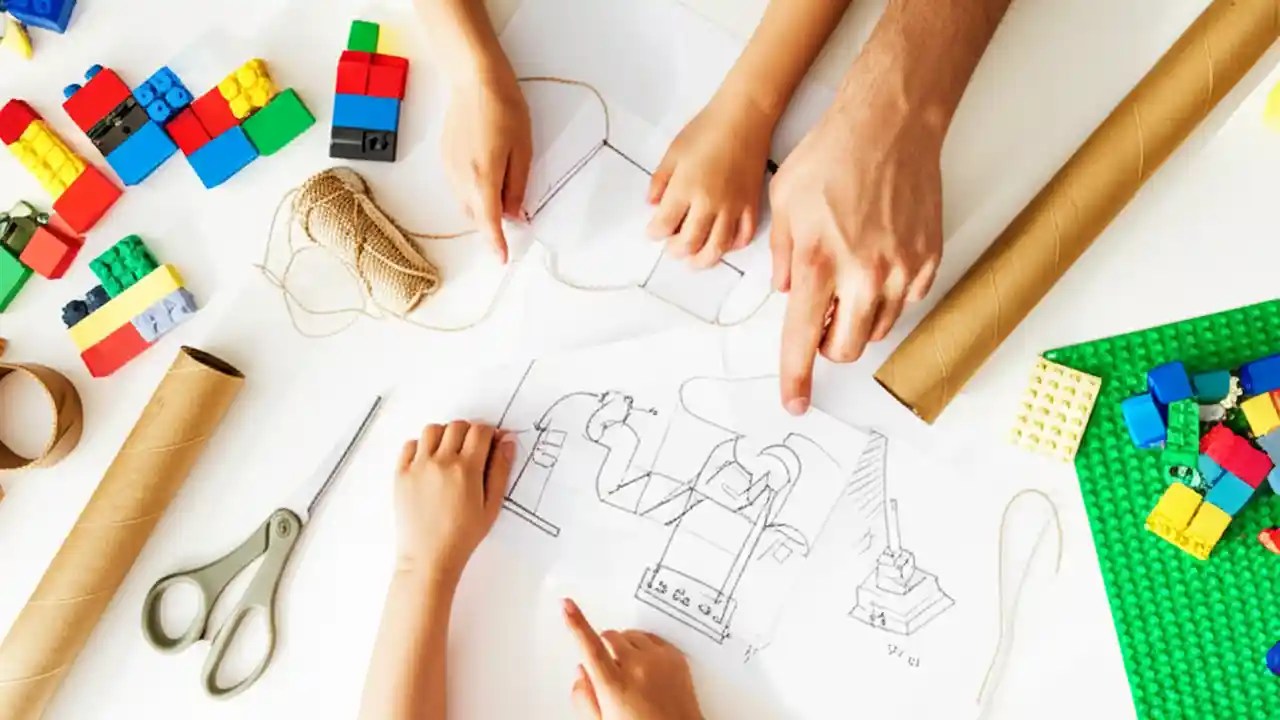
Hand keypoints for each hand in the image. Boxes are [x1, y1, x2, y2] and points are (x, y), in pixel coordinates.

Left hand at [394, 421, 514, 580]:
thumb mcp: (492, 505)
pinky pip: (410, 445)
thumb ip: (501, 469)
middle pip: (457, 426)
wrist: (429, 558)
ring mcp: (418, 466)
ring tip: (449, 452)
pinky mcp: (401, 474)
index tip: (491, 442)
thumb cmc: (463, 536)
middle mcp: (441, 462)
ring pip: (432, 430)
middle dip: (469, 432)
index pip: (480, 431)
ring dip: (445, 435)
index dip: (490, 433)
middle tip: (472, 448)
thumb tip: (507, 441)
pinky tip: (429, 461)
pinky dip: (421, 446)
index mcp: (467, 469)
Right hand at [441, 69, 531, 263]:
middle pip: (475, 216)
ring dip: (482, 207)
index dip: (496, 243)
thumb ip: (517, 186)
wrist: (475, 80)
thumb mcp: (523, 150)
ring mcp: (449, 169)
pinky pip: (458, 187)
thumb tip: (515, 212)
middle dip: (492, 222)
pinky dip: (472, 191)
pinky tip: (486, 172)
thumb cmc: (504, 109)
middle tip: (514, 211)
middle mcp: (461, 178)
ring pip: (465, 203)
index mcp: (484, 178)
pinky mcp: (444, 158)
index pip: (489, 222)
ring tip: (502, 185)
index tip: (503, 257)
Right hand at [563, 599, 702, 719]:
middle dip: (605, 649)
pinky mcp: (677, 658)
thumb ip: (585, 699)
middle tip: (611, 673)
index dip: (575, 622)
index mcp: (613, 686)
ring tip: (631, 673)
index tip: (566, 605)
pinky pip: (653, 638)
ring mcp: (659, 660)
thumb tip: (582, 673)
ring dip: (626, 647)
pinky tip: (647, 668)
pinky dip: (646, 647)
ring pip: (631, 635)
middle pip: (610, 636)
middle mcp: (637, 668)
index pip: (589, 645)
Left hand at [646, 94, 772, 267]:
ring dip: (703, 259)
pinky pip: (744, 235)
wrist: (744, 118)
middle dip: (676, 251)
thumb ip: (660, 182)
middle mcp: (709, 203)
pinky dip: (733, 245)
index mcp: (685, 189)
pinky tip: (724, 244)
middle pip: (690, 243)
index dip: (655, 233)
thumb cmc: (706, 130)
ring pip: (717, 247)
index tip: (653, 231)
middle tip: (672, 248)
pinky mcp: (751, 204)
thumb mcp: (673, 153)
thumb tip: (652, 205)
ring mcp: (733, 207)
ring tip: (694, 260)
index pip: (664, 225)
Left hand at [769, 84, 943, 414]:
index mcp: (819, 263)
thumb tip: (790, 293)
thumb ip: (783, 258)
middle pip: (845, 349)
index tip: (794, 403)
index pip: (801, 339)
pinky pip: (903, 303)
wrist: (889, 126)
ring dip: (855, 321)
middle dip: (828, 345)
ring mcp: (901, 271)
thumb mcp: (785, 204)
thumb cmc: (832, 158)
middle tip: (819, 316)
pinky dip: (884, 297)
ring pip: (876, 330)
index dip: (796, 378)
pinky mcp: (926, 262)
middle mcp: (864, 275)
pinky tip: (874, 261)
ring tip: (846, 278)